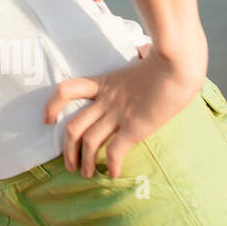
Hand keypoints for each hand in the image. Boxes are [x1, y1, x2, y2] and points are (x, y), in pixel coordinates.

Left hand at [43, 49, 203, 177]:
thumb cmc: (166, 59)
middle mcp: (106, 100)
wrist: (178, 63)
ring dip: (85, 162)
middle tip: (69, 164)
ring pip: (90, 142)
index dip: (52, 105)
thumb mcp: (142, 59)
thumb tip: (142, 51)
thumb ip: (135, 59)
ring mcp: (119, 114)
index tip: (48, 119)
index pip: (66, 90)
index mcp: (104, 83)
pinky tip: (113, 174)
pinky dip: (112, 165)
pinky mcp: (135, 126)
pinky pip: (115, 150)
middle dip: (68, 149)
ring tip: (86, 174)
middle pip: (73, 126)